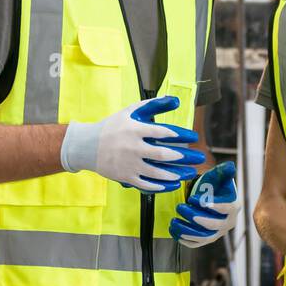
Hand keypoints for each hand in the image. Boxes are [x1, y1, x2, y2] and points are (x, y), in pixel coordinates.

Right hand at [60, 96, 203, 192]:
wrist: (87, 146)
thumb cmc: (113, 126)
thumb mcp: (131, 111)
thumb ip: (153, 105)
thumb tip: (176, 100)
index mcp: (135, 130)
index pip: (162, 132)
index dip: (181, 134)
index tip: (194, 136)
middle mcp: (133, 147)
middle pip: (163, 154)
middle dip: (184, 156)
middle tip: (199, 157)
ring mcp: (129, 164)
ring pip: (157, 172)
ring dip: (176, 174)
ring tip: (189, 173)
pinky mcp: (125, 177)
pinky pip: (146, 184)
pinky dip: (161, 185)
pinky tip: (173, 184)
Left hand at [169, 161, 240, 247]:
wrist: (208, 197)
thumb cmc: (213, 185)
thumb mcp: (219, 176)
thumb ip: (224, 170)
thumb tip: (230, 166)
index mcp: (233, 207)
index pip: (226, 209)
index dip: (212, 205)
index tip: (194, 199)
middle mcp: (228, 222)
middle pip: (213, 225)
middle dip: (195, 217)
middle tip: (180, 207)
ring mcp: (217, 233)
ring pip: (204, 237)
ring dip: (187, 231)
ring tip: (174, 221)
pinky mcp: (207, 239)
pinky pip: (196, 243)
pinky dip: (184, 239)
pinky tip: (174, 230)